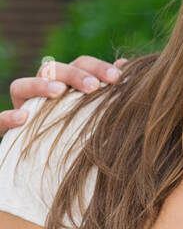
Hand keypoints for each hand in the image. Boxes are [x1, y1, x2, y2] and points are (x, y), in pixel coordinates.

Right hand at [1, 56, 125, 133]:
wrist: (49, 164)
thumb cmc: (82, 132)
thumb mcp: (97, 111)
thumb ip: (107, 89)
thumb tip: (126, 64)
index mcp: (67, 83)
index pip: (80, 64)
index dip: (98, 66)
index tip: (118, 77)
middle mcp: (42, 91)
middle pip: (52, 69)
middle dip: (74, 74)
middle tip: (93, 87)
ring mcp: (22, 107)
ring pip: (20, 86)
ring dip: (39, 85)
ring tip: (58, 91)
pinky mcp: (8, 129)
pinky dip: (7, 117)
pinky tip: (23, 117)